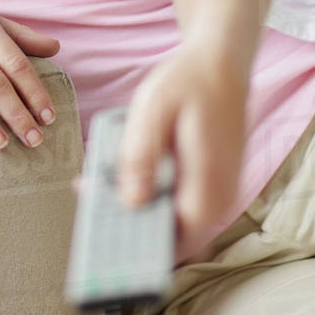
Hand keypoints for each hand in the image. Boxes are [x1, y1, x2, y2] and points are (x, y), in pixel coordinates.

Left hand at [113, 41, 248, 259]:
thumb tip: (130, 203)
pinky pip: (181, 205)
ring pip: (177, 223)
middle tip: (91, 216)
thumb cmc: (189, 81)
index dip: (140, 254)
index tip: (105, 254)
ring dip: (140, 215)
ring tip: (98, 195)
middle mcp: (220, 196)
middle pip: (174, 238)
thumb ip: (140, 155)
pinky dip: (153, 199)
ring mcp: (220, 192)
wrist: (223, 61)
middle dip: (132, 232)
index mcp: (207, 183)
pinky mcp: (213, 183)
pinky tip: (123, 181)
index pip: (175, 242)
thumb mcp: (153, 108)